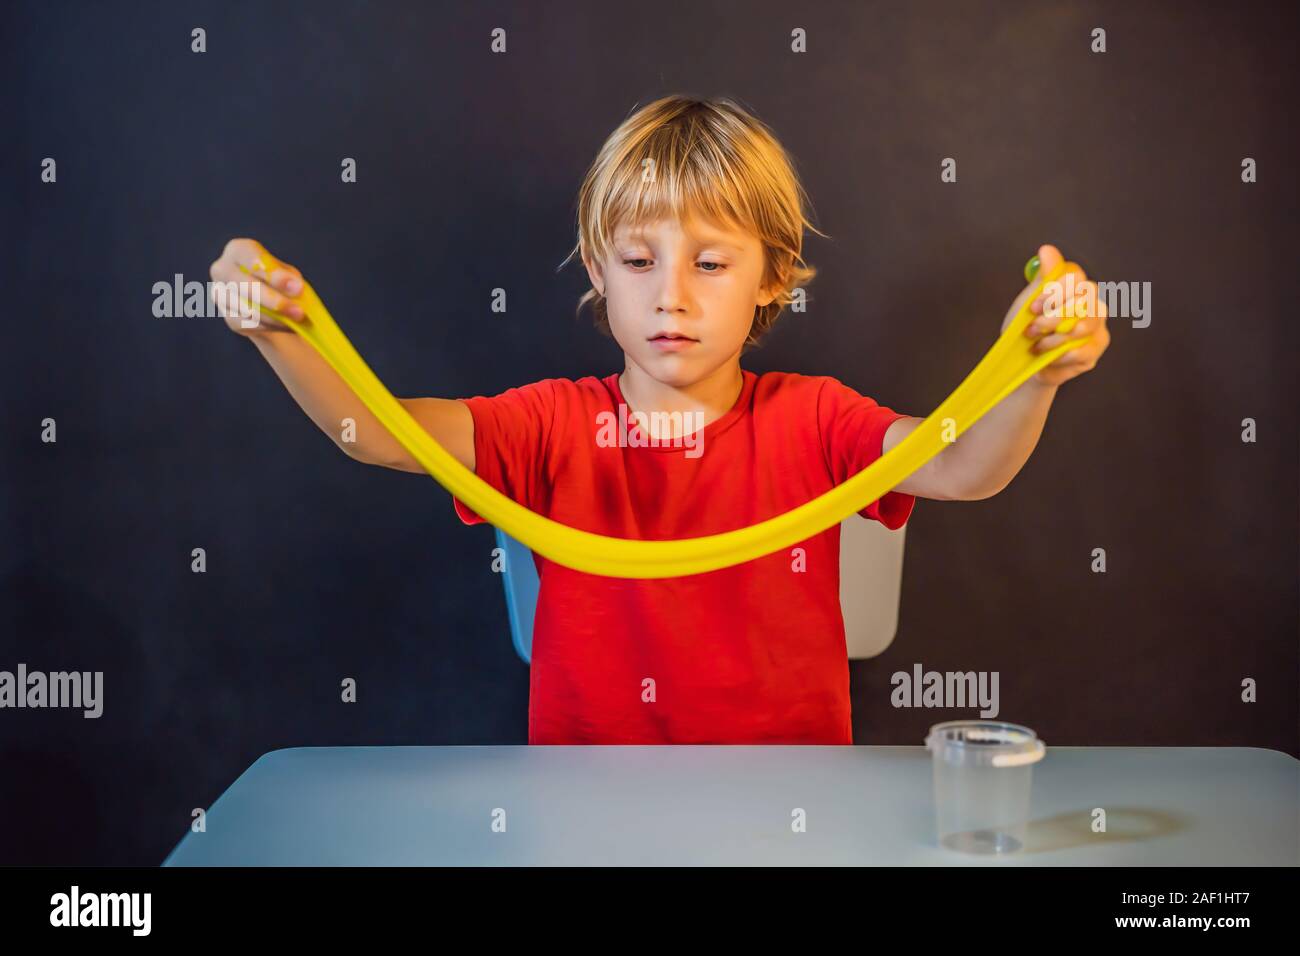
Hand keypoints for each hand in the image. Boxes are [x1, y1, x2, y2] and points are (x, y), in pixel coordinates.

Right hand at [209, 238, 305, 335]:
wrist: (267, 301)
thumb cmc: (277, 280)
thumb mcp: (286, 272)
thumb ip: (288, 278)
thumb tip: (295, 290)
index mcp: (238, 250)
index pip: (252, 259)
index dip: (274, 275)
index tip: (297, 288)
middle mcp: (222, 269)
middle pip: (244, 285)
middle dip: (273, 300)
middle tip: (299, 312)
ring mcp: (221, 295)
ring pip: (246, 309)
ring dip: (274, 318)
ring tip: (296, 322)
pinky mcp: (228, 317)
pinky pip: (248, 325)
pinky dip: (270, 328)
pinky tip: (286, 327)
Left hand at [1001, 243, 1110, 386]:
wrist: (1025, 361)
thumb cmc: (1029, 329)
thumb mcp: (1028, 303)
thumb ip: (1042, 279)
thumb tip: (1047, 250)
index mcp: (1074, 287)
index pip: (1076, 277)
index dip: (1055, 291)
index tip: (1034, 307)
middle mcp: (1092, 303)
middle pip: (1084, 300)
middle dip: (1054, 317)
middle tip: (1033, 328)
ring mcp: (1097, 326)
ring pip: (1084, 326)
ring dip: (1054, 337)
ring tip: (1037, 344)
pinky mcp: (1096, 348)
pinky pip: (1083, 349)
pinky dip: (1059, 354)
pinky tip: (1047, 356)